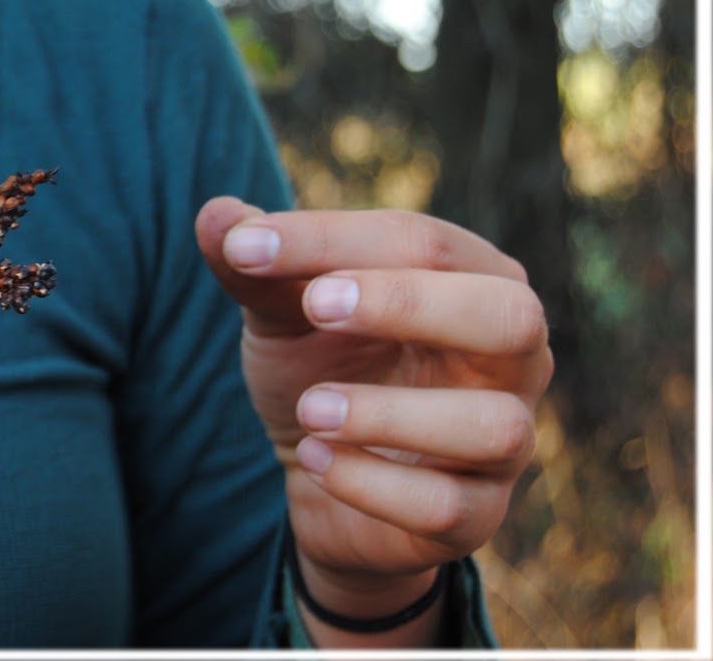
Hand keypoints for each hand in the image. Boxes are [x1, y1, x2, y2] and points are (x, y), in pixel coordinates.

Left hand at [196, 197, 553, 635]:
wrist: (321, 473)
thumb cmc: (322, 365)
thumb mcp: (282, 312)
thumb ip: (256, 265)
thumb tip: (216, 214)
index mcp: (473, 279)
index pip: (423, 242)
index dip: (332, 239)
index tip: (245, 248)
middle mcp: (513, 356)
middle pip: (511, 316)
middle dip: (409, 305)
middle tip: (316, 304)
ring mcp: (505, 441)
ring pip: (495, 427)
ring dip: (391, 415)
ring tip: (310, 408)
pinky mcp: (477, 515)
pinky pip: (447, 508)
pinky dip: (371, 485)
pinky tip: (312, 459)